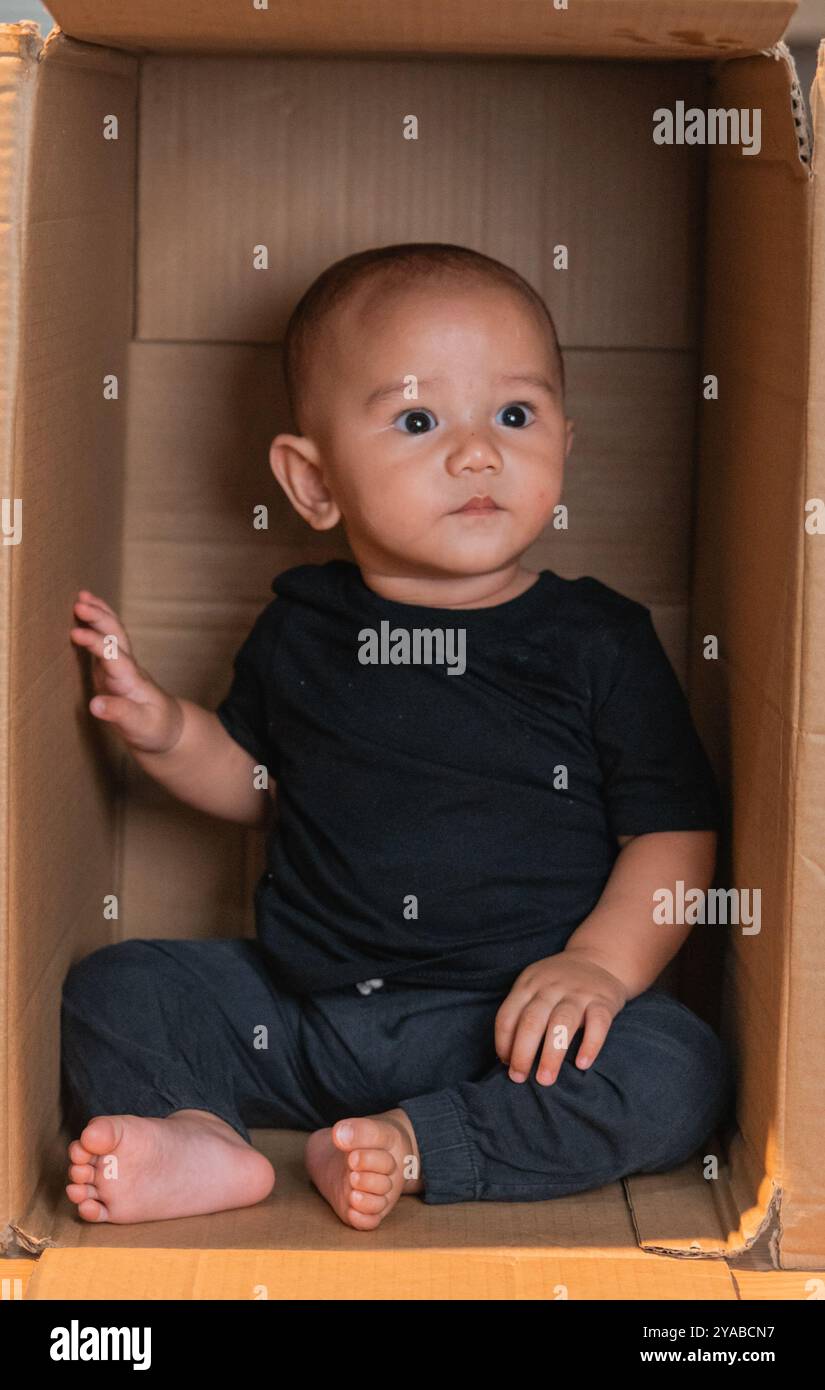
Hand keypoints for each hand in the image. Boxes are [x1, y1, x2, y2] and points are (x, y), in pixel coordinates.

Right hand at [70, 589, 182, 753]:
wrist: (169, 728)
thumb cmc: (155, 728)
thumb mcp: (139, 727)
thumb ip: (119, 714)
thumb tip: (95, 704)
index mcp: (131, 681)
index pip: (114, 657)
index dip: (96, 644)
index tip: (76, 633)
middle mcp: (127, 668)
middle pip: (116, 637)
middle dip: (99, 619)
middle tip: (79, 603)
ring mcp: (120, 667)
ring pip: (113, 634)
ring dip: (99, 615)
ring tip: (83, 596)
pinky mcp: (113, 670)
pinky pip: (106, 641)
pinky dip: (97, 625)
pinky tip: (87, 613)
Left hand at [495, 950, 628, 1085]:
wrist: (599, 959)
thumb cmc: (558, 984)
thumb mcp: (534, 987)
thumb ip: (521, 1013)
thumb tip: (507, 1058)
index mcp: (528, 984)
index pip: (508, 1015)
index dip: (503, 1043)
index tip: (506, 1064)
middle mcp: (551, 987)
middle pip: (532, 1020)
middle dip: (522, 1053)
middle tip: (519, 1079)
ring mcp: (578, 993)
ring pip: (562, 1023)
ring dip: (551, 1054)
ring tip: (545, 1079)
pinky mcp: (603, 1001)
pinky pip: (598, 1023)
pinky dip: (590, 1044)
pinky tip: (582, 1064)